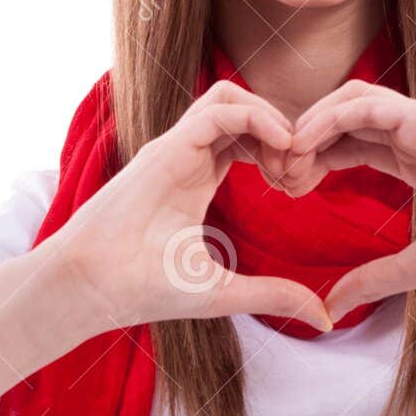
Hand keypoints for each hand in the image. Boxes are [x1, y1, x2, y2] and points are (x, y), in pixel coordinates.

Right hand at [34, 80, 333, 336]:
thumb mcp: (224, 290)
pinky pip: (218, 110)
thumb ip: (273, 295)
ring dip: (271, 118)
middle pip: (244, 112)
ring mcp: (175, 147)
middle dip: (282, 132)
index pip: (248, 139)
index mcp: (197, 178)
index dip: (281, 152)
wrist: (92, 288)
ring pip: (230, 98)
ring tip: (291, 157)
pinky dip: (256, 118)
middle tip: (301, 173)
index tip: (300, 188)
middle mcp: (186, 155)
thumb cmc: (145, 288)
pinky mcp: (167, 147)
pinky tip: (279, 147)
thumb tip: (324, 317)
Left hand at [284, 82, 415, 319]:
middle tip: (275, 172)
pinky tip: (306, 142)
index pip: (348, 145)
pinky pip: (366, 104)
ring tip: (285, 156)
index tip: (286, 188)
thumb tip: (329, 306)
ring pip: (348, 102)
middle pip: (341, 120)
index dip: (313, 160)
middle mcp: (414, 132)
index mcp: (414, 158)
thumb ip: (373, 279)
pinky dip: (330, 117)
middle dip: (303, 140)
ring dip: (311, 123)